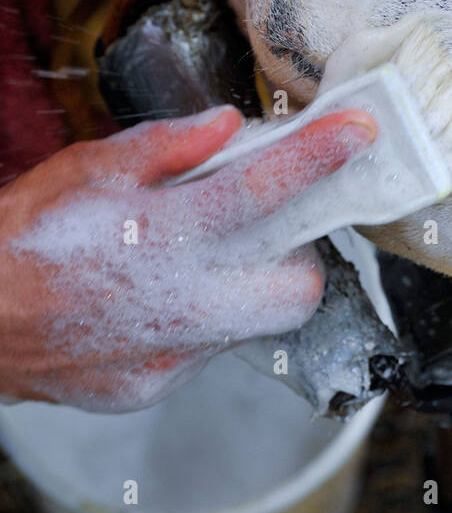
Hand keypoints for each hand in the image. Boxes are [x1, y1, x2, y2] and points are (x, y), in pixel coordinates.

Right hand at [0, 105, 375, 409]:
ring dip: (248, 285)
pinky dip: (200, 318)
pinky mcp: (152, 387)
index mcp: (162, 235)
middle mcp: (178, 302)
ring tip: (201, 259)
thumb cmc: (24, 237)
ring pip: (254, 323)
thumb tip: (226, 124)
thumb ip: (165, 147)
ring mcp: (169, 354)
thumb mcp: (88, 168)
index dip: (319, 156)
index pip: (264, 189)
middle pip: (297, 287)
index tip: (358, 133)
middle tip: (272, 225)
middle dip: (302, 254)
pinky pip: (205, 349)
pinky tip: (157, 298)